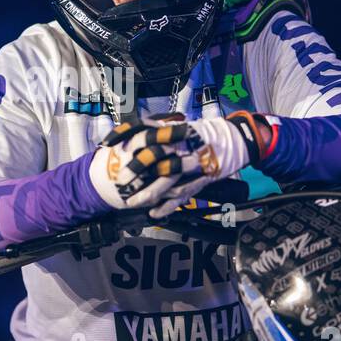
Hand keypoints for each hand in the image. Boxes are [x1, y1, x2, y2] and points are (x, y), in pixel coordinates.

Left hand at [88, 112, 263, 216]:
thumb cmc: (202, 133)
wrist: (234, 139)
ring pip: (166, 182)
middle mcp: (181, 146)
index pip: (142, 131)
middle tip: (120, 183)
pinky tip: (153, 213)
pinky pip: (181, 195)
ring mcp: (191, 164)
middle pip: (152, 160)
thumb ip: (156, 128)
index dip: (122, 136)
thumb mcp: (177, 126)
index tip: (106, 146)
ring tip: (132, 203)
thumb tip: (130, 134)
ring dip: (147, 195)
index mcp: (172, 130)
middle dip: (134, 172)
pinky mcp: (201, 180)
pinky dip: (166, 206)